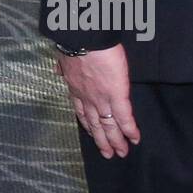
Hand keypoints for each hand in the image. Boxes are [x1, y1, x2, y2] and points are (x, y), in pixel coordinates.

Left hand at [56, 43, 139, 157]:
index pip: (81, 111)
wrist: (82, 38)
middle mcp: (87, 98)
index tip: (91, 133)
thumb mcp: (63, 56)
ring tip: (121, 153)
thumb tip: (57, 69)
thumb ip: (63, 66)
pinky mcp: (116, 95)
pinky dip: (130, 130)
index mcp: (75, 88)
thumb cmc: (75, 42)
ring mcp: (101, 98)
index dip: (87, 124)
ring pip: (109, 125)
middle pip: (95, 124)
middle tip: (108, 153)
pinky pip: (124, 117)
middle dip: (101, 140)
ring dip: (115, 140)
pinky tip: (135, 139)